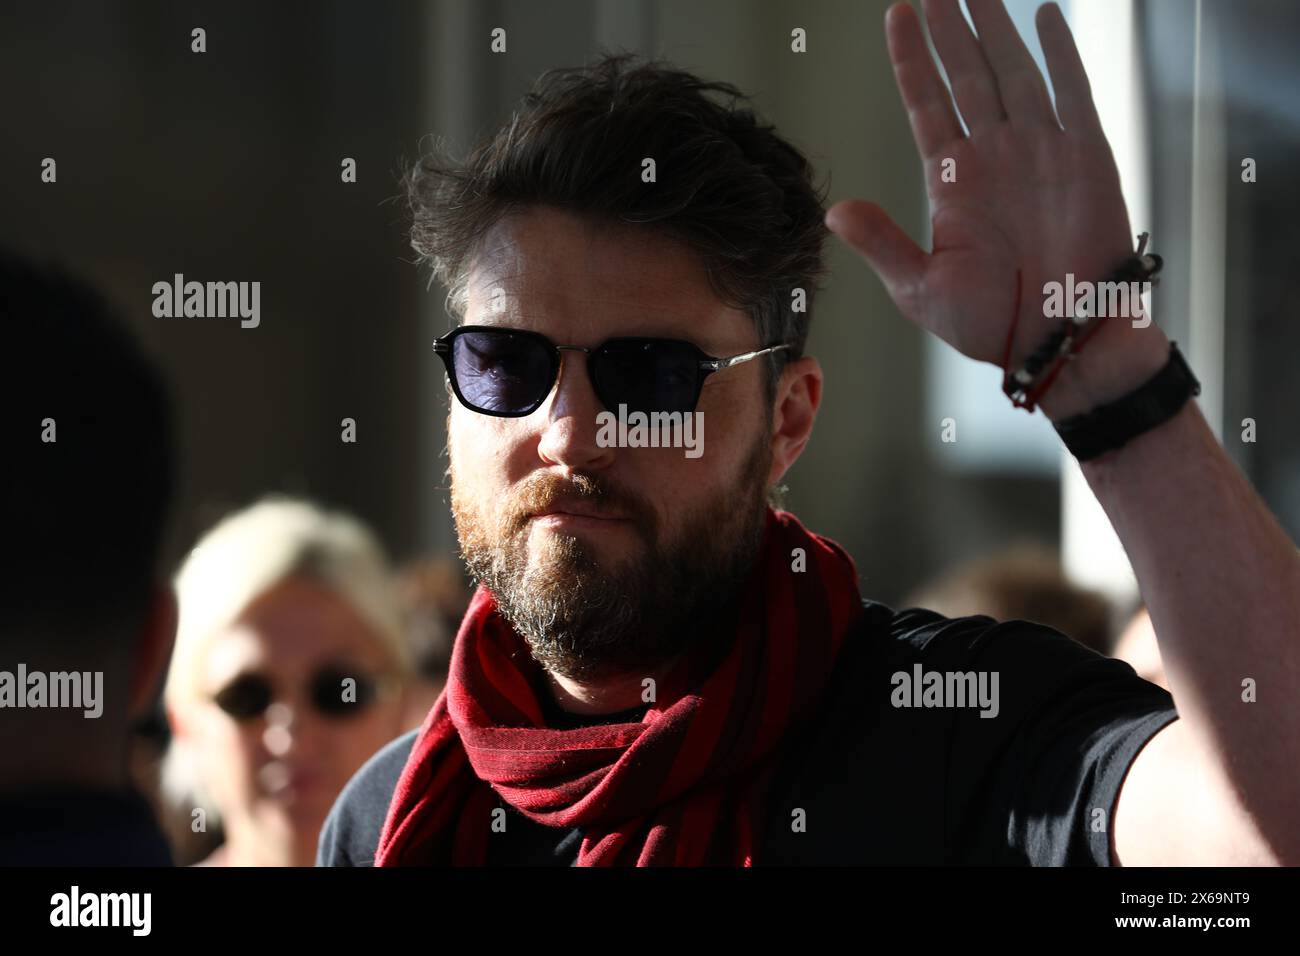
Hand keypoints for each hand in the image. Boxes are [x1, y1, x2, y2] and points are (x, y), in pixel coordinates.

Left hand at [826, 0, 1168, 419]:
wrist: (1058, 343)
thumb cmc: (992, 327)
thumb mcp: (919, 289)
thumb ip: (881, 243)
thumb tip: (833, 212)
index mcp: (953, 183)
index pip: (927, 104)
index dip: (912, 60)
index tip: (897, 15)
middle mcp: (995, 158)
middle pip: (968, 76)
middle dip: (952, 31)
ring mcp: (1040, 153)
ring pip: (1013, 73)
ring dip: (996, 29)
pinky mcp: (1086, 158)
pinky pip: (1071, 94)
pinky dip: (1060, 54)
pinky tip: (1044, 15)